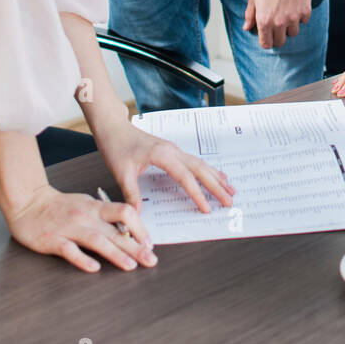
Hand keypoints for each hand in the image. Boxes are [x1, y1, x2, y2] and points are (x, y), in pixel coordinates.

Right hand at [2, 184, 158, 272]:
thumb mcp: (86, 205)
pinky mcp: (52, 240)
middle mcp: (85, 216)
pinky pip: (69, 250)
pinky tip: (94, 268)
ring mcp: (69, 228)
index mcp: (95, 207)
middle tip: (150, 259)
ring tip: (130, 265)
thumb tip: (128, 231)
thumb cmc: (60, 206)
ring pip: (96, 240)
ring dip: (115, 253)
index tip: (149, 243)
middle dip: (135, 246)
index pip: (124, 212)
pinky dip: (82, 259)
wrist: (27, 203)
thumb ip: (105, 217)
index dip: (139, 227)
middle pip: (114, 230)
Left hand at [99, 121, 234, 215]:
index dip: (197, 193)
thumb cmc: (117, 147)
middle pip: (200, 169)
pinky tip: (215, 175)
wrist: (114, 128)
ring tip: (230, 189)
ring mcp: (174, 150)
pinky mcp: (172, 152)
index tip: (207, 208)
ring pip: (201, 164)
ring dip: (216, 177)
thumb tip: (138, 215)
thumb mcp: (121, 172)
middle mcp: (173, 151)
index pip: (185, 177)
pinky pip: (195, 162)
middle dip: (216, 186)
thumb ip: (131, 194)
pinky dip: (208, 170)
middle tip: (229, 200)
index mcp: (163, 155)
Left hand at [244, 0, 311, 49]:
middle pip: (281, 42)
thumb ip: (250, 15)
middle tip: (276, 27)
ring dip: (289, 27)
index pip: (266, 44)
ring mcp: (294, 16)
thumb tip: (247, 28)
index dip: (266, 42)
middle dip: (277, 36)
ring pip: (293, 33)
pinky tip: (295, 5)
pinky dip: (300, 16)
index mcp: (264, 20)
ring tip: (286, 14)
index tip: (267, 37)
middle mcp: (279, 22)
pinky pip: (304, 21)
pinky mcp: (305, 10)